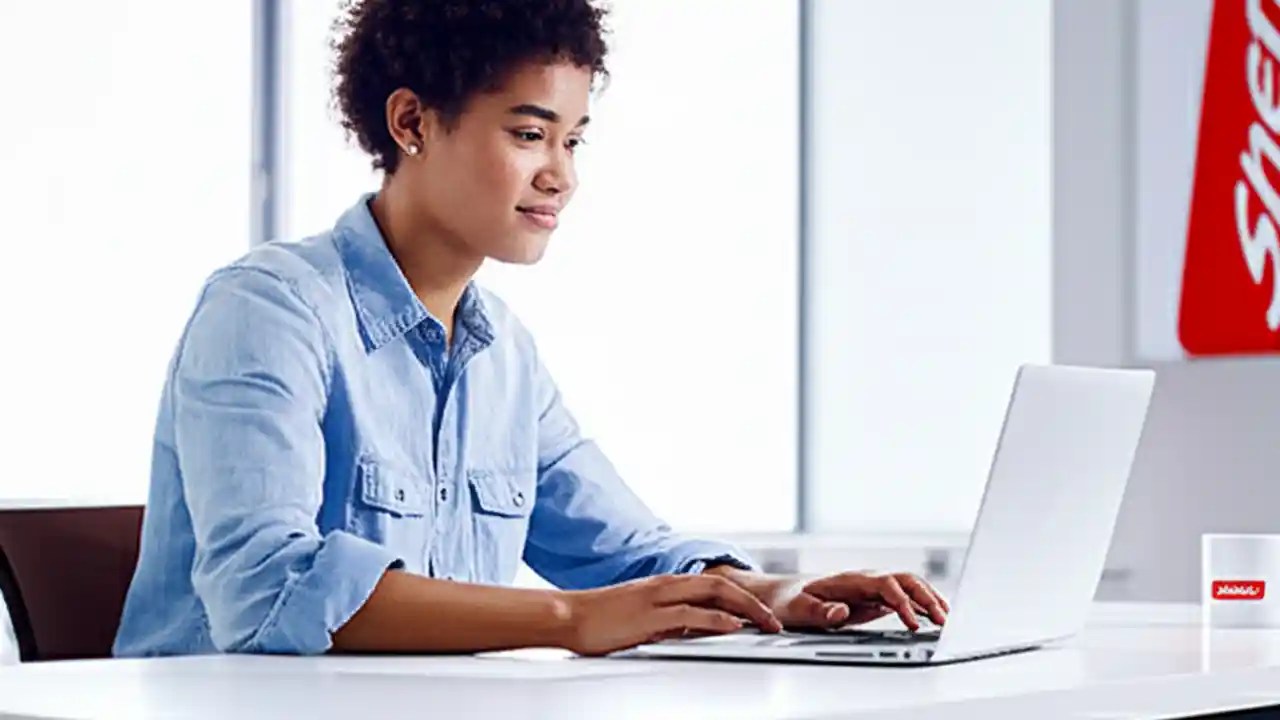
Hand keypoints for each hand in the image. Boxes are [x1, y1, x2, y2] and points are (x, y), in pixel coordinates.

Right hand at [554, 574, 782, 655]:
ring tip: (765, 624)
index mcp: (666, 584)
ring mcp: (659, 598)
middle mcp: (667, 585)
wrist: (569, 616)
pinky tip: (733, 627)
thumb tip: (695, 632)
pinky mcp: (650, 616)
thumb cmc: (600, 619)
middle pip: (721, 585)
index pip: (714, 585)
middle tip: (774, 620)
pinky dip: (717, 619)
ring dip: (745, 608)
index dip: (742, 597)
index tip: (761, 614)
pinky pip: (691, 615)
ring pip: (714, 594)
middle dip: (753, 602)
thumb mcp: (643, 618)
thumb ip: (670, 620)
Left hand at [706, 567, 949, 632]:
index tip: (912, 621)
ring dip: (928, 598)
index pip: (884, 584)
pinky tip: (933, 616)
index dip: (901, 601)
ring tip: (946, 618)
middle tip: (942, 620)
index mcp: (848, 579)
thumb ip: (819, 610)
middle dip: (925, 596)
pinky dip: (921, 604)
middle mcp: (864, 579)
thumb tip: (841, 611)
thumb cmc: (789, 600)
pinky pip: (903, 597)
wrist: (782, 594)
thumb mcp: (797, 608)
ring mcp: (870, 587)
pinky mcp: (873, 598)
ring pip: (907, 585)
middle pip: (904, 579)